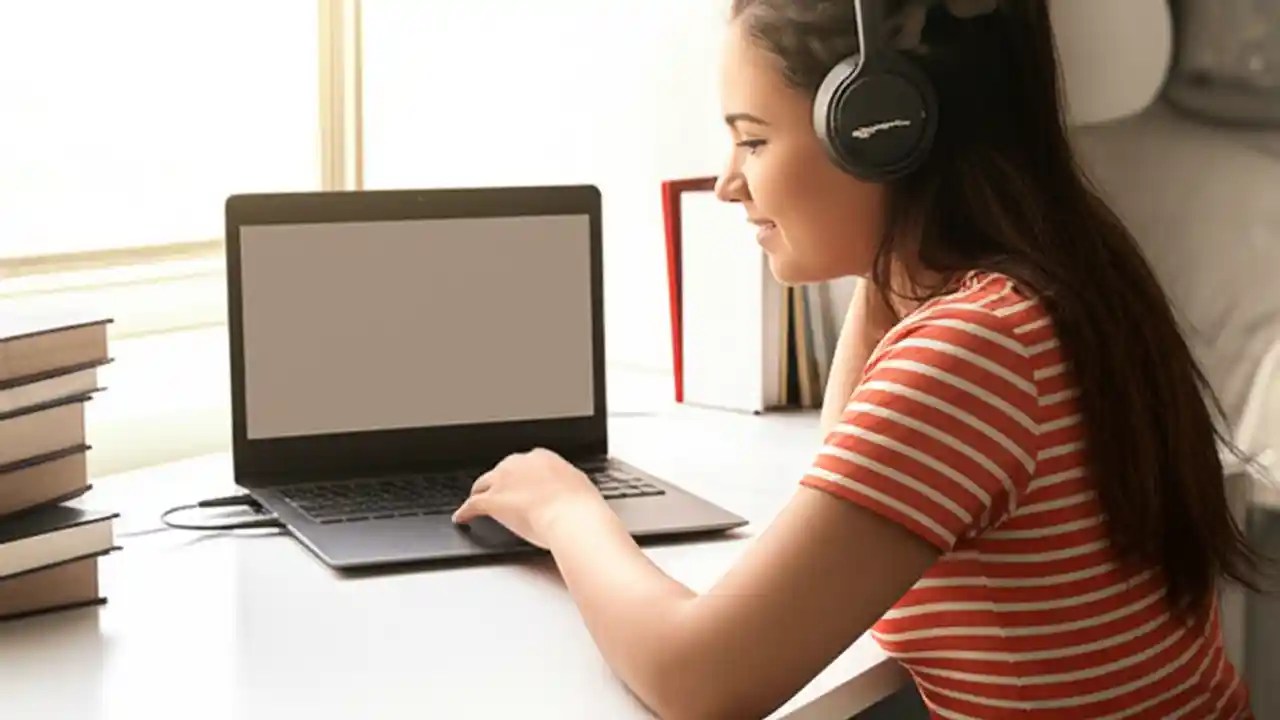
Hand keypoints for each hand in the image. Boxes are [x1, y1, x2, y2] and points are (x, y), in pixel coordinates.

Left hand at [452, 448, 612, 549]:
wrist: (572, 516)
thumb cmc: (579, 505)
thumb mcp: (576, 485)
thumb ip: (564, 484)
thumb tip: (565, 490)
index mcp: (541, 457)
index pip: (521, 464)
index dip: (516, 476)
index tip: (517, 483)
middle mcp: (519, 464)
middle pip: (499, 472)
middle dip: (496, 482)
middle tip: (497, 493)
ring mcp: (503, 481)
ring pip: (482, 485)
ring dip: (478, 494)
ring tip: (474, 502)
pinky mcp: (491, 501)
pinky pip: (471, 506)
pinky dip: (464, 512)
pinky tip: (461, 518)